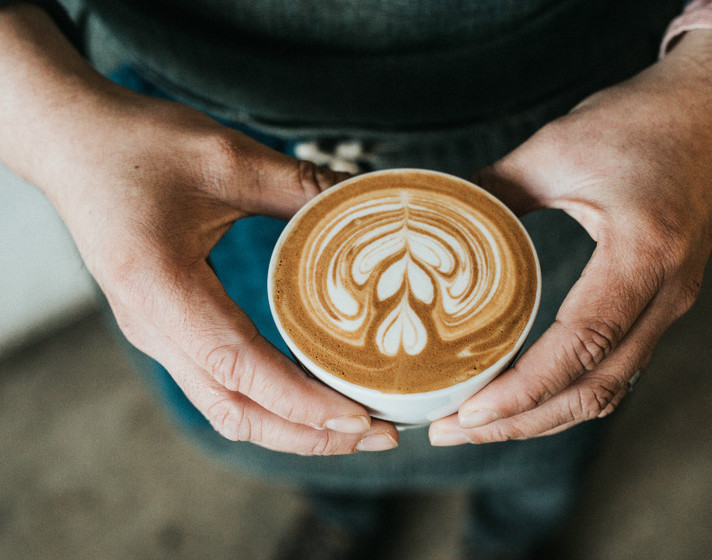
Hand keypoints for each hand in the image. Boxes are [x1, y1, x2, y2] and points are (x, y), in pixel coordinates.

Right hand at [1, 5, 398, 454]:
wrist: (71, 143)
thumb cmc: (135, 144)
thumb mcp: (225, 156)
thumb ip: (299, 185)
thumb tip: (369, 200)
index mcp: (160, 289)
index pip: (238, 368)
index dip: (302, 402)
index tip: (360, 418)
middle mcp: (153, 327)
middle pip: (235, 411)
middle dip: (310, 435)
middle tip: (380, 435)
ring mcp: (157, 334)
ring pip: (227, 408)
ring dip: (292, 428)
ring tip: (356, 426)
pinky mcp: (167, 328)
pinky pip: (220, 386)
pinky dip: (271, 404)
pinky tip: (313, 394)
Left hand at [429, 30, 711, 444]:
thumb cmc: (643, 121)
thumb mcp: (557, 147)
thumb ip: (493, 190)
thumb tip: (434, 222)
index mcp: (644, 253)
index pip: (583, 344)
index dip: (523, 389)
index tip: (467, 411)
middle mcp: (666, 293)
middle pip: (594, 388)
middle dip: (520, 422)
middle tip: (451, 431)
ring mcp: (669, 304)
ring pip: (608, 389)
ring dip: (542, 416)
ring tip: (477, 424)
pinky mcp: (661, 304)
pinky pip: (617, 368)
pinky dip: (567, 393)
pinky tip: (524, 395)